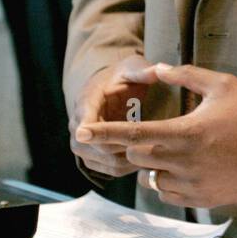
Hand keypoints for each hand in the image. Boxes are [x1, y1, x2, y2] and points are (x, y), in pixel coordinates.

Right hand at [68, 56, 158, 178]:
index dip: (95, 131)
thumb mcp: (131, 67)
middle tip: (150, 148)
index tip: (113, 137)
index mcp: (87, 101)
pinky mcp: (91, 156)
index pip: (85, 120)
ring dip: (126, 161)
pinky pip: (107, 170)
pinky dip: (125, 169)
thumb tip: (158, 70)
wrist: (108, 88)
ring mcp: (82, 143)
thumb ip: (142, 70)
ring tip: (151, 156)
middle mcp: (78, 124)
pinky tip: (144, 162)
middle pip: (94, 147)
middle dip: (122, 148)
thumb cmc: (121, 77)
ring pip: (102, 162)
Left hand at [74, 64, 236, 208]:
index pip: (134, 133)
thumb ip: (186, 75)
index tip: (82, 132)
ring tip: (173, 149)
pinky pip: (167, 193)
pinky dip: (166, 181)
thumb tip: (158, 69)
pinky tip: (181, 168)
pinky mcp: (200, 199)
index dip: (105, 132)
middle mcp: (183, 162)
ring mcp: (191, 184)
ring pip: (151, 177)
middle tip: (141, 133)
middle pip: (137, 156)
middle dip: (133, 144)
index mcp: (185, 132)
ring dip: (152, 164)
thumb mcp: (222, 84)